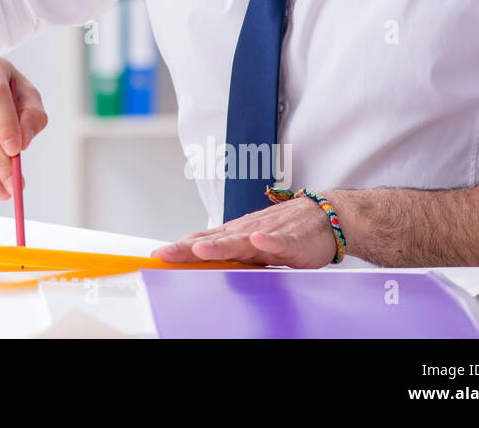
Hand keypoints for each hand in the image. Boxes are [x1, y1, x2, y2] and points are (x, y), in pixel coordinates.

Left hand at [152, 197, 337, 267]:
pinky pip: (278, 241)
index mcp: (233, 235)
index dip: (178, 248)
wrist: (322, 216)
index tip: (156, 257)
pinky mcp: (291, 240)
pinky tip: (259, 241)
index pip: (200, 241)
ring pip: (240, 241)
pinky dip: (268, 241)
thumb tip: (197, 262)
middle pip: (211, 241)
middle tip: (166, 254)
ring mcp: (266, 234)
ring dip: (220, 245)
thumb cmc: (283, 230)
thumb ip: (227, 254)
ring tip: (201, 249)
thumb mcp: (249, 244)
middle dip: (187, 248)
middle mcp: (244, 232)